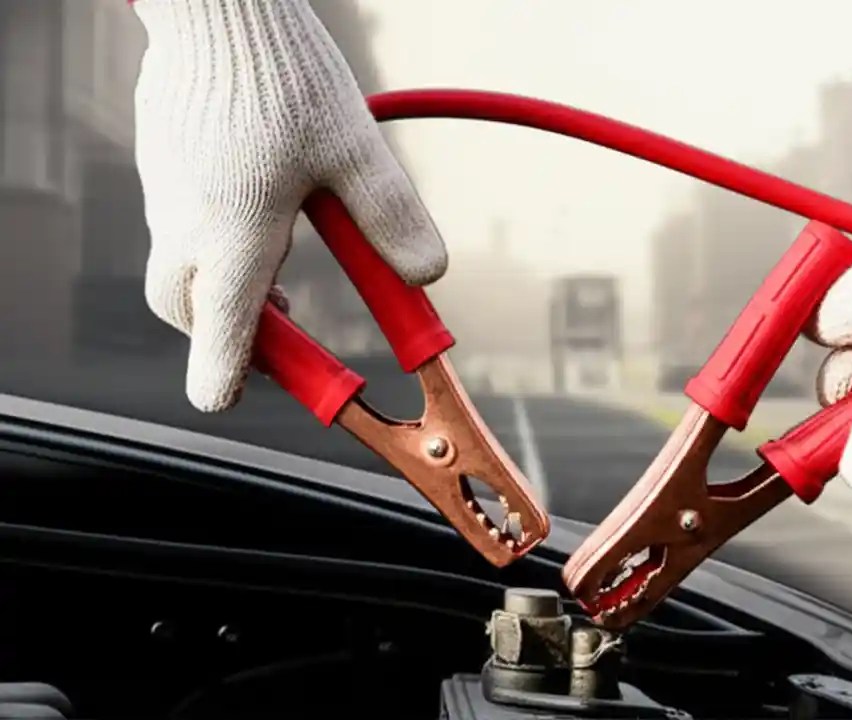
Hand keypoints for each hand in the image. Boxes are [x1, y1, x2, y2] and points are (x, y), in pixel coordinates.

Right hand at [132, 0, 445, 411]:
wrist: (217, 7)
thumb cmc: (283, 76)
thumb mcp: (355, 151)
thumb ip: (391, 218)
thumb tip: (427, 276)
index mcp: (233, 237)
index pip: (222, 334)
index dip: (228, 375)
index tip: (231, 398)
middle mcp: (186, 225)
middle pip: (187, 313)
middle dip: (226, 339)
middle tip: (281, 337)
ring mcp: (163, 193)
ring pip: (178, 269)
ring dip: (223, 292)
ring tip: (282, 285)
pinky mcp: (158, 162)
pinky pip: (175, 224)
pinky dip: (211, 245)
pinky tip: (256, 213)